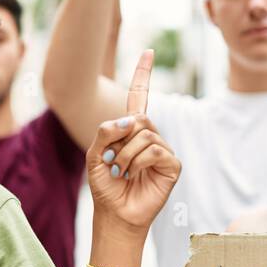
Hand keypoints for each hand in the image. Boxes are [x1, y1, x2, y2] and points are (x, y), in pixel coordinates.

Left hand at [87, 49, 179, 231]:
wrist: (115, 214)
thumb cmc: (105, 187)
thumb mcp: (94, 156)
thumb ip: (105, 133)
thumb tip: (131, 120)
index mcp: (131, 131)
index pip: (139, 97)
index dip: (143, 75)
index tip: (148, 52)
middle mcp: (150, 136)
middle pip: (139, 118)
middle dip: (119, 139)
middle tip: (113, 161)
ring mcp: (163, 149)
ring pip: (145, 135)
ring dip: (125, 155)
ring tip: (121, 172)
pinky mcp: (172, 164)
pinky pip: (155, 150)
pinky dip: (138, 162)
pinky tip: (134, 175)